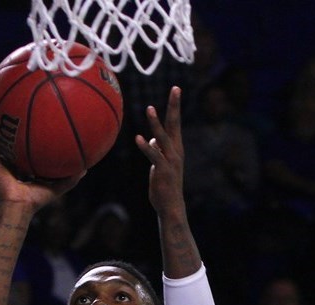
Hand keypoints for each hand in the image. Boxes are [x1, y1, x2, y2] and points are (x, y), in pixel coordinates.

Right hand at [0, 118, 81, 211]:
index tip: (31, 126)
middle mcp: (10, 164)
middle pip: (10, 144)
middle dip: (10, 130)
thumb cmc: (37, 199)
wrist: (20, 206)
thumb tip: (86, 169)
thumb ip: (71, 178)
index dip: (27, 141)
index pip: (25, 152)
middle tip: (13, 114)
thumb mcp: (58, 186)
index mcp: (24, 169)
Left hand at [135, 87, 185, 219]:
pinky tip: (138, 138)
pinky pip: (153, 155)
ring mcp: (170, 160)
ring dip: (156, 122)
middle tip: (176, 88)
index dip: (175, 106)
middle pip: (175, 124)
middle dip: (174, 106)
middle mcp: (176, 151)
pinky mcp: (162, 170)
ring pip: (163, 137)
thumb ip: (157, 150)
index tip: (176, 89)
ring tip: (149, 108)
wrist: (170, 205)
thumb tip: (151, 139)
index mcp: (176, 148)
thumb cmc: (164, 185)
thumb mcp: (159, 164)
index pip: (176, 123)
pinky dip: (145, 146)